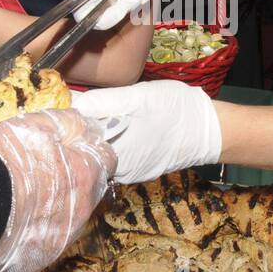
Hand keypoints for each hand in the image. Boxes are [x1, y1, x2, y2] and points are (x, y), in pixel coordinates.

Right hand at [0, 108, 116, 271]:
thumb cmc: (2, 160)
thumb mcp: (36, 125)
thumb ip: (68, 123)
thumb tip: (86, 125)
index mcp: (85, 174)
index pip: (107, 159)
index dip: (90, 151)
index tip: (74, 149)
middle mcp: (82, 210)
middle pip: (89, 191)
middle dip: (74, 180)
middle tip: (43, 173)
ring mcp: (62, 238)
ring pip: (69, 218)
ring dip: (55, 207)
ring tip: (24, 199)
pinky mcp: (41, 258)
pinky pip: (46, 240)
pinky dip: (36, 231)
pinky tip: (14, 222)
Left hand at [73, 81, 221, 182]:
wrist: (210, 130)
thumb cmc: (176, 111)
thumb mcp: (140, 98)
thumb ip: (105, 101)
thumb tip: (73, 104)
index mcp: (115, 154)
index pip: (79, 143)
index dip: (70, 125)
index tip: (62, 110)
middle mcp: (121, 171)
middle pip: (89, 152)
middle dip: (82, 133)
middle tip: (79, 110)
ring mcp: (132, 174)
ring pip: (103, 155)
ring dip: (98, 138)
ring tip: (97, 118)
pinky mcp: (141, 170)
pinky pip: (119, 158)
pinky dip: (114, 144)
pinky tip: (117, 129)